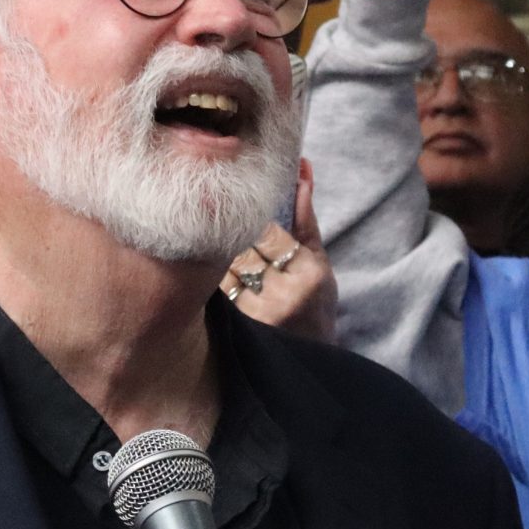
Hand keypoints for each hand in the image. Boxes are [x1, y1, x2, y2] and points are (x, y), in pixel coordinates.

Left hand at [224, 162, 335, 342]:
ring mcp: (260, 315)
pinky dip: (210, 284)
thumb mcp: (319, 261)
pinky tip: (208, 282)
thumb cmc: (315, 303)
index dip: (247, 221)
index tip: (239, 217)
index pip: (265, 230)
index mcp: (309, 272)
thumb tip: (301, 170)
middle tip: (218, 231)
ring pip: (222, 270)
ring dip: (214, 261)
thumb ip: (305, 217)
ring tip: (213, 256)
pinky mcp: (239, 329)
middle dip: (228, 239)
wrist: (309, 359)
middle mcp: (284, 294)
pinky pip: (215, 294)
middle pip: (239, 249)